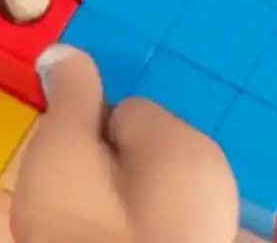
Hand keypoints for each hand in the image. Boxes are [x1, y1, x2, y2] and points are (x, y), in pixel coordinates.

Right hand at [11, 46, 238, 242]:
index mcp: (187, 146)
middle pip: (140, 153)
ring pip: (148, 195)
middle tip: (71, 211)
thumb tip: (66, 52)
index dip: (85, 138)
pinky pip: (160, 227)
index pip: (126, 111)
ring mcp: (212, 225)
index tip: (65, 174)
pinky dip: (136, 234)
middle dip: (104, 175)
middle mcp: (214, 180)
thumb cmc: (86, 235)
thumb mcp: (62, 155)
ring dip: (117, 208)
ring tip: (85, 236)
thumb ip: (69, 97)